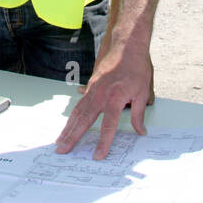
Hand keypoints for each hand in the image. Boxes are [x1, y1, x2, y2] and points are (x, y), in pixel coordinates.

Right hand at [56, 42, 153, 159]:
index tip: (97, 156)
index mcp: (115, 98)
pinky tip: (67, 125)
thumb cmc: (136, 68)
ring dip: (67, 128)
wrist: (126, 46)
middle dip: (72, 137)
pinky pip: (79, 104)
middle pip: (84, 120)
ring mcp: (93, 90)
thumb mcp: (142, 92)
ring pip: (77, 112)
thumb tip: (140, 131)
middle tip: (62, 150)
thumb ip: (138, 114)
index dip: (103, 142)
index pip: (108, 125)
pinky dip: (72, 117)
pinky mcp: (90, 86)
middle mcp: (100, 95)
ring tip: (59, 141)